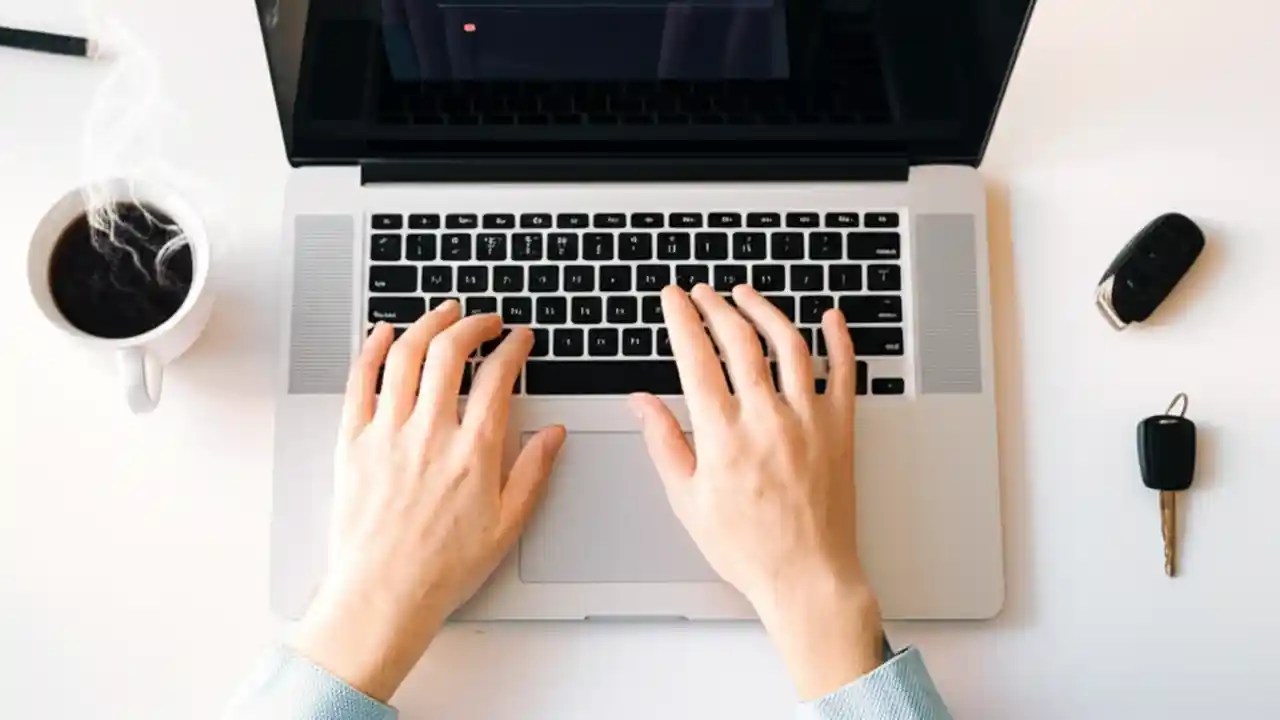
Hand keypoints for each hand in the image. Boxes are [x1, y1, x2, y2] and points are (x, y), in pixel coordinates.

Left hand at [293, 302, 565, 701]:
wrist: (383, 594)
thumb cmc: (442, 567)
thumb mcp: (507, 525)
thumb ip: (532, 472)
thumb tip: (553, 435)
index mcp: (473, 452)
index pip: (498, 378)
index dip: (513, 347)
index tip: (519, 339)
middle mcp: (430, 434)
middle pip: (451, 352)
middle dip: (473, 324)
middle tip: (484, 319)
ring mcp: (387, 434)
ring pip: (406, 356)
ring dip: (427, 323)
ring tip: (442, 313)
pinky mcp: (352, 442)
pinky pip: (360, 381)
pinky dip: (372, 350)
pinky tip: (384, 334)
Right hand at [631, 285, 881, 699]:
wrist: (806, 576)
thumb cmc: (747, 547)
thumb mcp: (687, 498)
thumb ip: (663, 441)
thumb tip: (640, 402)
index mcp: (724, 434)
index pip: (697, 357)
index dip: (682, 319)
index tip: (673, 299)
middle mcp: (767, 418)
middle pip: (740, 341)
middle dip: (716, 306)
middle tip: (702, 292)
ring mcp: (808, 420)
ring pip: (789, 345)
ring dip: (765, 311)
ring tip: (746, 294)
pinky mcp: (841, 429)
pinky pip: (845, 373)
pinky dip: (840, 340)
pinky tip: (831, 318)